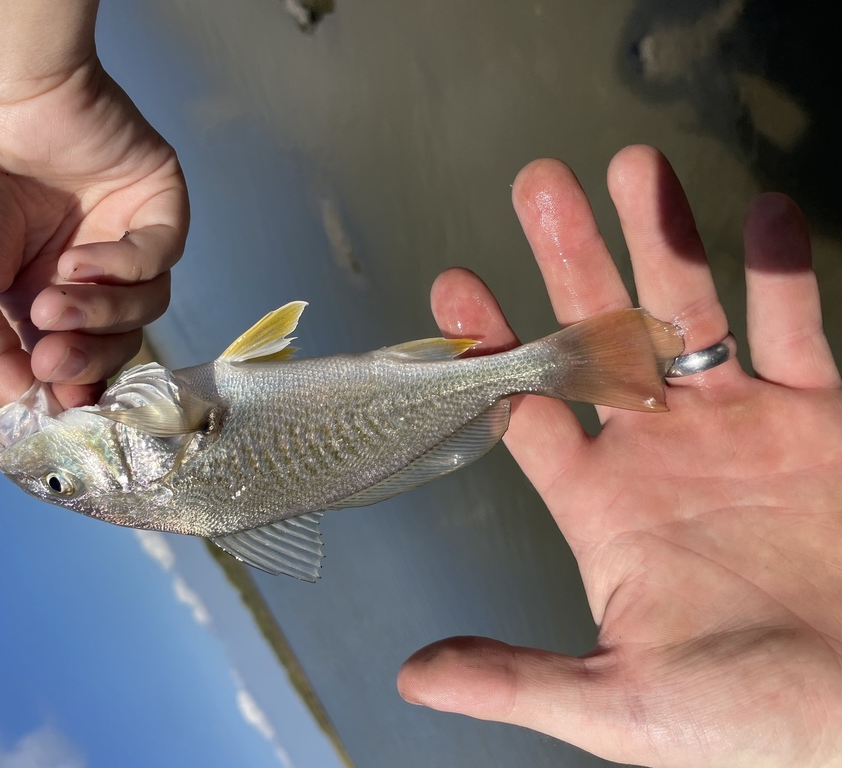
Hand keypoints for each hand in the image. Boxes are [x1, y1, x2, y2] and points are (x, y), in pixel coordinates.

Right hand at [0, 0, 187, 407]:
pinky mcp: (154, 205)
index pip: (70, 362)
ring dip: (100, 318)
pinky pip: (161, 260)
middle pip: (113, 346)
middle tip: (53, 360)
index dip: (70, 389)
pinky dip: (124, 270)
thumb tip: (34, 405)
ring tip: (54, 300)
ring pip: (143, 310)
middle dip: (86, 364)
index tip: (57, 404)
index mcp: (24, 294)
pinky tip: (80, 258)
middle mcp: (77, 272)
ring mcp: (119, 237)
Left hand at [398, 146, 841, 766]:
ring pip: (691, 315)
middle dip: (570, 262)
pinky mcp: (817, 421)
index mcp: (604, 507)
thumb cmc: (750, 723)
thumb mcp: (624, 704)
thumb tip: (413, 677)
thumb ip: (517, 678)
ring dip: (662, 241)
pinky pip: (797, 332)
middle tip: (536, 185)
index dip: (490, 349)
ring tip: (630, 163)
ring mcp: (739, 429)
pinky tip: (759, 212)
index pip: (527, 409)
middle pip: (602, 337)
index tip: (451, 286)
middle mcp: (661, 453)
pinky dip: (781, 275)